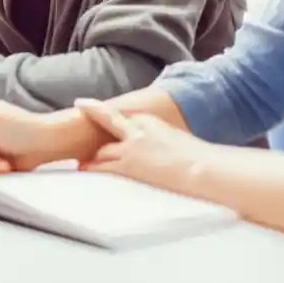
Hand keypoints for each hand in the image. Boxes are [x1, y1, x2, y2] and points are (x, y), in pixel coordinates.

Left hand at [76, 98, 214, 193]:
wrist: (204, 168)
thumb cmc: (200, 159)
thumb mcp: (178, 139)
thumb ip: (164, 140)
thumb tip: (166, 151)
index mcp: (151, 121)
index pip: (122, 117)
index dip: (108, 117)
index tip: (95, 112)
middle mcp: (137, 130)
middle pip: (107, 123)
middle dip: (92, 125)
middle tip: (80, 126)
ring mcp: (130, 148)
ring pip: (102, 150)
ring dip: (91, 156)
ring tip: (79, 161)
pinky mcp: (127, 166)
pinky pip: (101, 167)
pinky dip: (91, 168)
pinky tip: (80, 170)